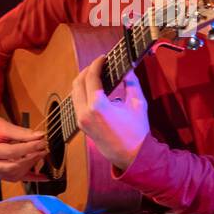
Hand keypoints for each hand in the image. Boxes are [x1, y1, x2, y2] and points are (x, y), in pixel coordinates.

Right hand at [0, 107, 49, 180]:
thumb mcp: (3, 126)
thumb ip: (22, 133)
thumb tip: (40, 136)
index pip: (12, 152)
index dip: (30, 148)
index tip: (42, 142)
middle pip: (13, 166)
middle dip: (31, 158)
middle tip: (43, 149)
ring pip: (14, 175)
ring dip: (29, 166)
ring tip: (40, 156)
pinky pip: (13, 178)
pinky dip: (28, 177)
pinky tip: (42, 177)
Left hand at [71, 56, 148, 170]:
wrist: (131, 156)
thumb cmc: (137, 132)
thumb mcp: (138, 104)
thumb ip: (132, 83)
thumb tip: (128, 69)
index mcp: (98, 106)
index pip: (91, 77)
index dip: (97, 64)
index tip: (103, 57)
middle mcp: (85, 112)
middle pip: (78, 82)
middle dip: (87, 70)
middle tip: (99, 64)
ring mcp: (81, 120)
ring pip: (74, 92)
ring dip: (83, 80)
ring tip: (96, 75)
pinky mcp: (81, 125)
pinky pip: (76, 102)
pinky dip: (82, 92)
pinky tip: (94, 88)